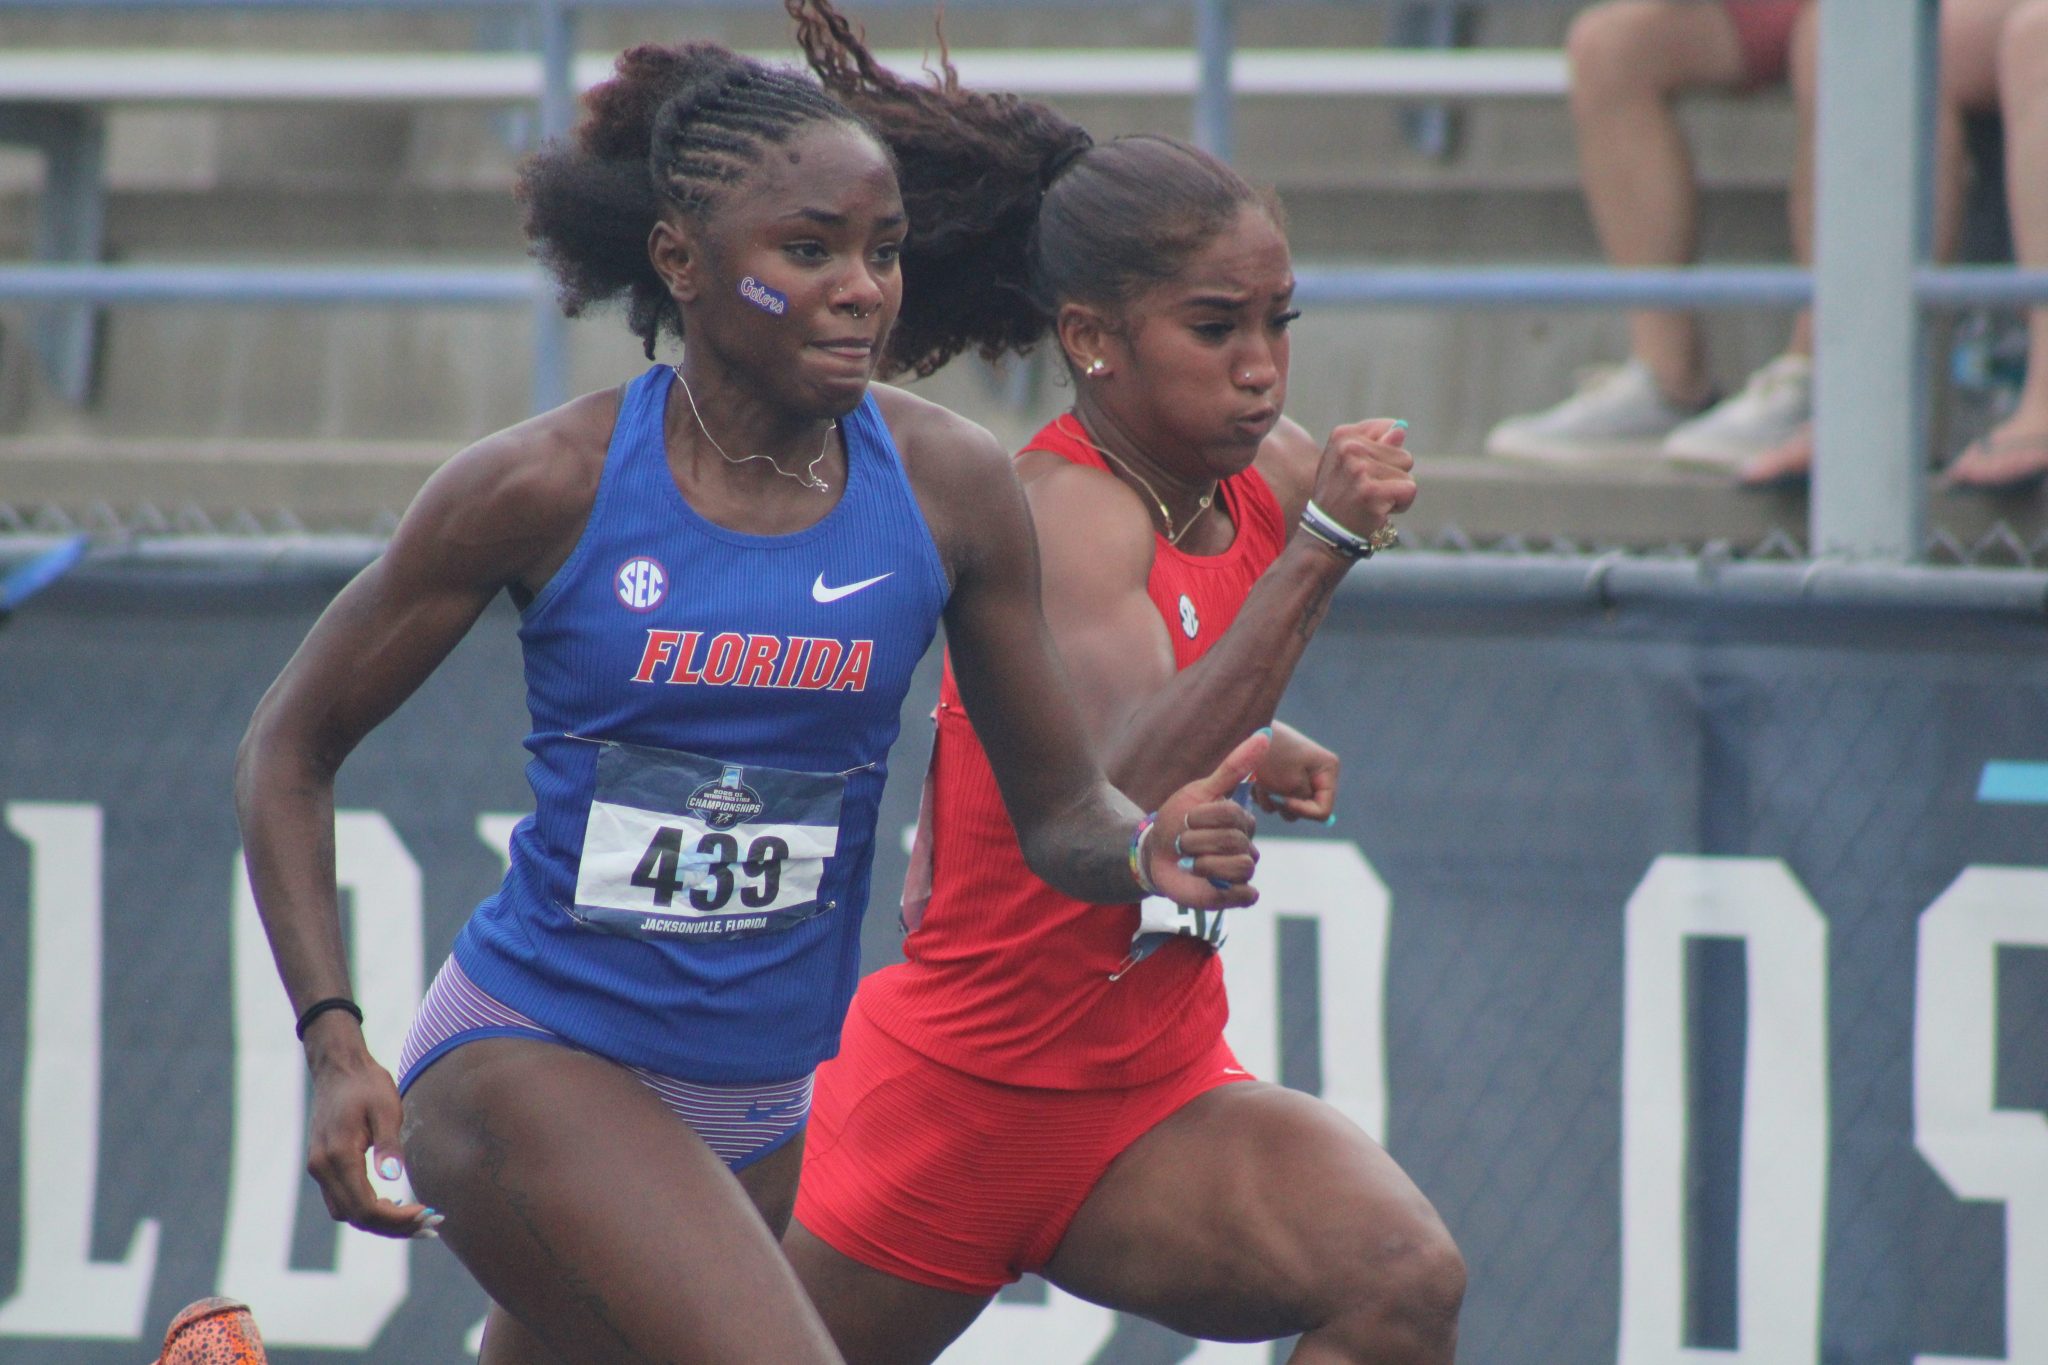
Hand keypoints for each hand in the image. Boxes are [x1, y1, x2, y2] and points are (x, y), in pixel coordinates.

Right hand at [303, 1021, 436, 1239]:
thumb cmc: (367, 1084)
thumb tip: (393, 1178)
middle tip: (430, 1225)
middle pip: (356, 1216)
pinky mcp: (323, 1166)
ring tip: (416, 1219)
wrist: (339, 1068)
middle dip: (392, 1227)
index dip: (396, 1219)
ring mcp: (319, 1168)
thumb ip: (388, 1144)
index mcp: (337, 1155)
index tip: (427, 1213)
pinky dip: (367, 1209)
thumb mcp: (386, 1108)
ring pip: (346, 1213)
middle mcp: (322, 1168)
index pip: (365, 1206)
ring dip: (380, 1222)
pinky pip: (343, 1200)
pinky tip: (395, 1206)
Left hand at [1146, 730, 1267, 908]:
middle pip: (1233, 842)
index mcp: (1241, 820)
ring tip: (1189, 863)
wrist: (1154, 855)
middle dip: (1197, 841)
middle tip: (1182, 843)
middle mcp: (1246, 844)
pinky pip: (1247, 895)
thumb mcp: (1199, 792)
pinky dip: (1230, 891)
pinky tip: (1211, 884)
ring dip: (1206, 864)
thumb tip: (1264, 734)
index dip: (1203, 817)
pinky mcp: (1234, 895)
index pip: (1232, 815)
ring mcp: (1241, 870)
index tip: (1186, 819)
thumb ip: (1233, 767)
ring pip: (1241, 867)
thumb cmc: (1177, 821)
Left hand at [1252, 722, 1338, 821]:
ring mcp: (1296, 771)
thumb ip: (1303, 803)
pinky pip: (1273, 795)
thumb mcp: (1291, 785)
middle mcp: (1316, 770)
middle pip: (1304, 808)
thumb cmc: (1270, 757)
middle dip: (1283, 803)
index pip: (1323, 811)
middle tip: (1269, 788)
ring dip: (1269, 799)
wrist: (1243, 731)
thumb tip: (1302, 809)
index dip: (1303, 811)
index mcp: (1328, 769)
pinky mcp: (1279, 772)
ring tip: (1259, 780)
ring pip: (1285, 804)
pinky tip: (1252, 778)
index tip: (1283, 800)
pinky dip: (1261, 792)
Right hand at [1307, 418, 1416, 539]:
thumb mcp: (1352, 464)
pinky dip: (1401, 505)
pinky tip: (1379, 512)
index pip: (1390, 428)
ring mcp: (1358, 469)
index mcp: (1342, 435)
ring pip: (1407, 472)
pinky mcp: (1370, 491)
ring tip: (1371, 502)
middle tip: (1366, 492)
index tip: (1364, 472)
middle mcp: (1348, 447)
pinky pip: (1409, 490)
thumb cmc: (1342, 499)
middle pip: (1403, 454)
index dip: (1386, 455)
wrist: (1325, 535)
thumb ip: (1376, 444)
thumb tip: (1400, 428)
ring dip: (1395, 492)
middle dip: (1392, 476)